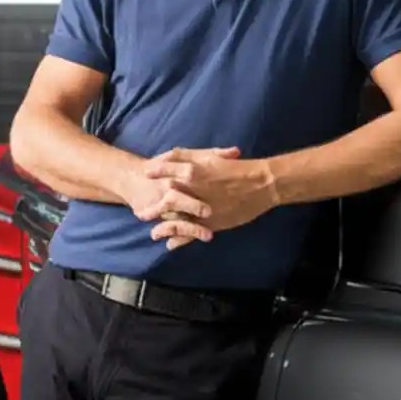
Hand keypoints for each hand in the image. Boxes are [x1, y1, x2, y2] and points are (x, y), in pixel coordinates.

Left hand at [143, 147, 278, 248]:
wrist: (260, 185)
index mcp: (191, 172)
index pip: (164, 173)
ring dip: (162, 227)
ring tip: (153, 233)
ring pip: (174, 220)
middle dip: (152, 208)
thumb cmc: (235, 168)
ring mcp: (200, 210)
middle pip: (165, 201)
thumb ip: (188, 156)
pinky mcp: (210, 224)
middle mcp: (192, 191)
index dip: (152, 174)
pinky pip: (190, 233)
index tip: (144, 176)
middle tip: (140, 214)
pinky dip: (179, 240)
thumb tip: (167, 155)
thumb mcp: (210, 156)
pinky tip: (170, 244)